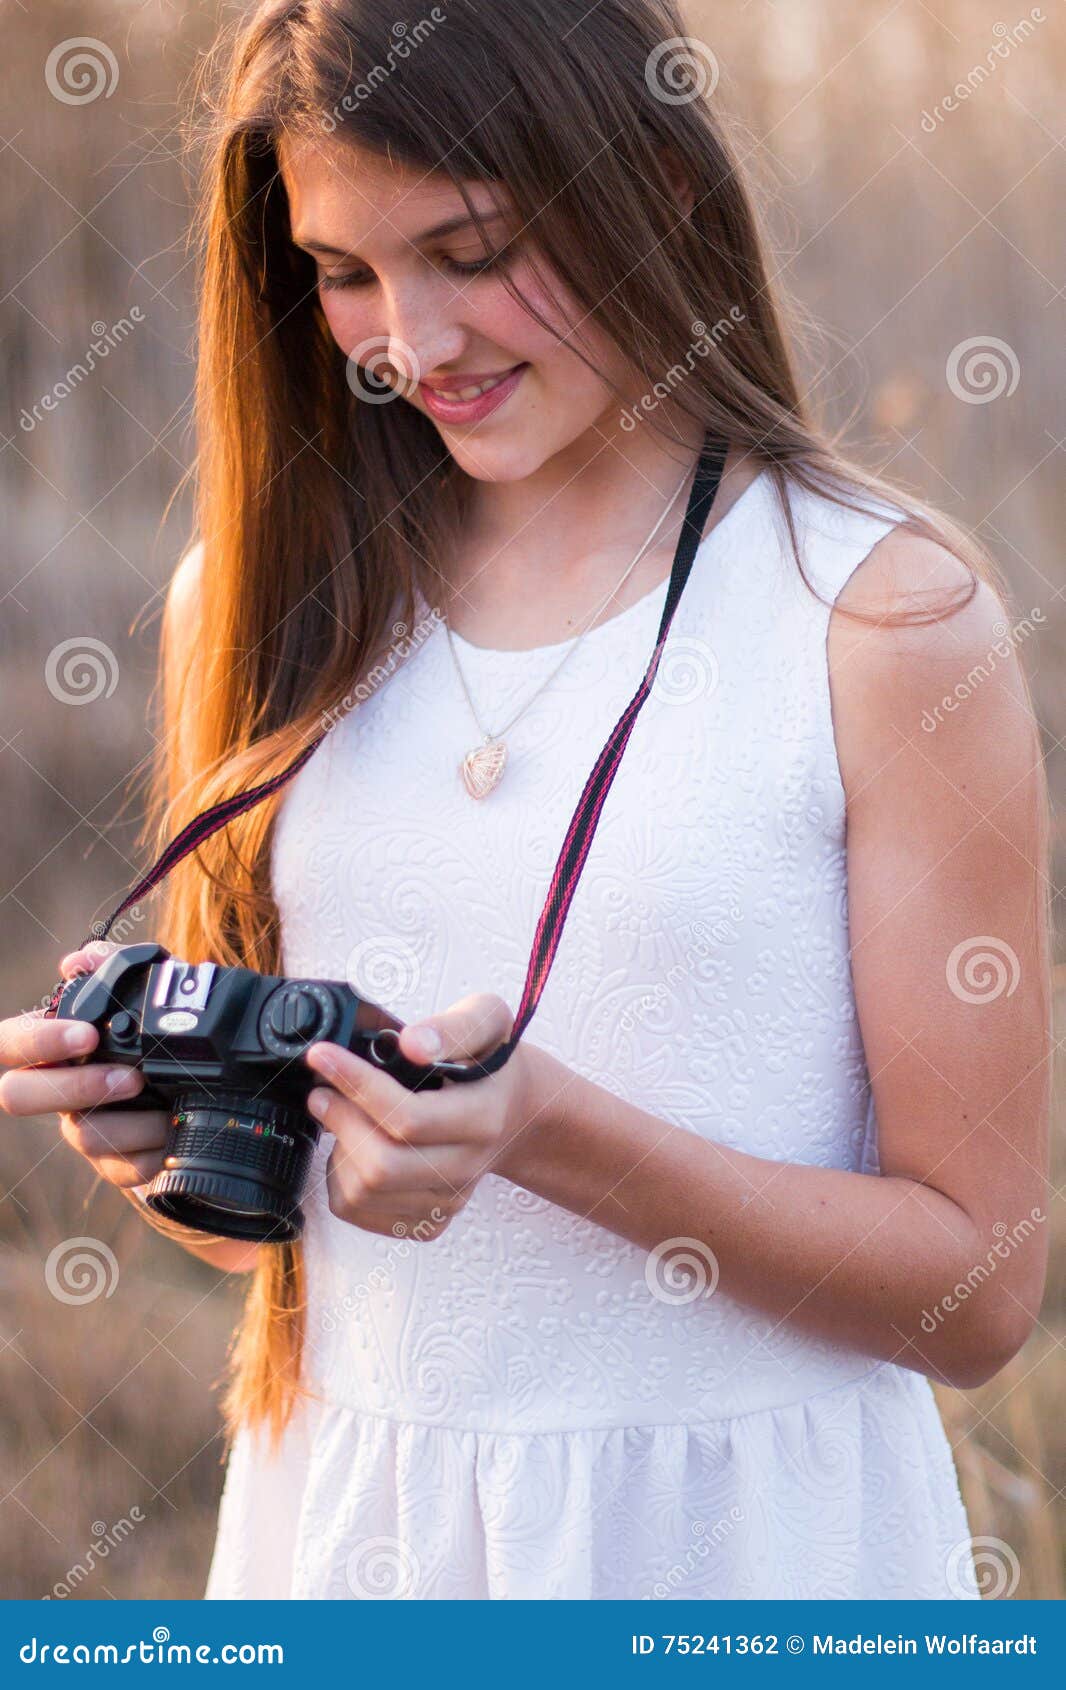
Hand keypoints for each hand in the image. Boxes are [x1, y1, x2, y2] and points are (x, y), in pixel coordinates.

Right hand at [0, 941, 167, 1188]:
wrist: (195, 1085)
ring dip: (131, 1123)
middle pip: (17, 1096)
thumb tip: (81, 960)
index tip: (87, 1035)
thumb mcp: (141, 994)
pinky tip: (172, 1139)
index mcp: (51, 1044)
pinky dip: (149, 1156)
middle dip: (75, 1087)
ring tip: (169, 1109)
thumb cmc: (152, 1033)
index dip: (36, 1040)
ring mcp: (79, 1126)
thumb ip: (111, 969)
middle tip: (132, 1079)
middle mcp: (54, 1087)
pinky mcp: (110, 1162)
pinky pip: (118, 1169)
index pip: (8, 1041)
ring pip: (80, 1134)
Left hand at [302, 992, 545, 1237]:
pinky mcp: (427, 1219)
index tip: (323, 1056)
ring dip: (339, 1149)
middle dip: (340, 1121)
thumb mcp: (487, 1022)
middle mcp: (466, 1167)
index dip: (357, 1085)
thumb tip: (411, 1044)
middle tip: (323, 1090)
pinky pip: (361, 1211)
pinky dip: (341, 1178)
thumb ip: (452, 1028)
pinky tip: (354, 1146)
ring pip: (364, 1192)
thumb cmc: (492, 1063)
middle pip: (381, 1165)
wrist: (514, 1111)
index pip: (409, 1118)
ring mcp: (446, 1200)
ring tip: (343, 1115)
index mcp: (482, 1118)